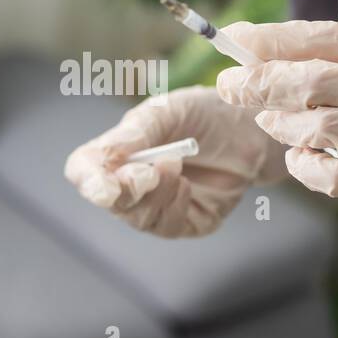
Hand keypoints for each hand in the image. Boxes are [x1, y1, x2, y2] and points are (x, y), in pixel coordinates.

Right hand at [64, 85, 287, 237]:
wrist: (253, 129)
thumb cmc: (206, 112)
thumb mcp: (169, 111)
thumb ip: (136, 134)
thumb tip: (104, 159)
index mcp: (117, 151)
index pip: (84, 172)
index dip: (89, 181)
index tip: (106, 187)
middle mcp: (131, 181)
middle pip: (109, 201)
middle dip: (126, 191)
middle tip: (148, 173)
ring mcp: (156, 204)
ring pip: (138, 217)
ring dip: (155, 195)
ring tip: (175, 166)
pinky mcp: (184, 221)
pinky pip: (168, 226)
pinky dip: (174, 205)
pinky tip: (186, 185)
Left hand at [215, 19, 337, 290]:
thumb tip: (269, 51)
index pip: (320, 35)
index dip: (269, 39)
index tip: (234, 40)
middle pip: (304, 78)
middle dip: (257, 81)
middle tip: (229, 84)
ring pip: (307, 125)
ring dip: (278, 123)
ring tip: (271, 122)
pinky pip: (319, 171)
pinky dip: (301, 163)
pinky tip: (302, 158)